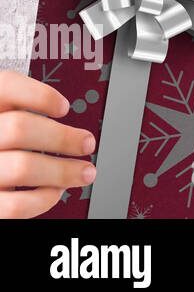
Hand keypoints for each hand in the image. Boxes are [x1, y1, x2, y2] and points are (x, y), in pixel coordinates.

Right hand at [0, 69, 97, 217]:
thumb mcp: (4, 115)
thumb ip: (20, 108)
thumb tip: (62, 111)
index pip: (5, 86)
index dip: (39, 95)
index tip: (64, 107)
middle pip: (20, 128)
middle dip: (63, 137)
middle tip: (87, 143)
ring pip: (22, 167)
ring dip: (63, 171)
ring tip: (84, 172)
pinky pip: (16, 205)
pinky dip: (43, 199)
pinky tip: (54, 191)